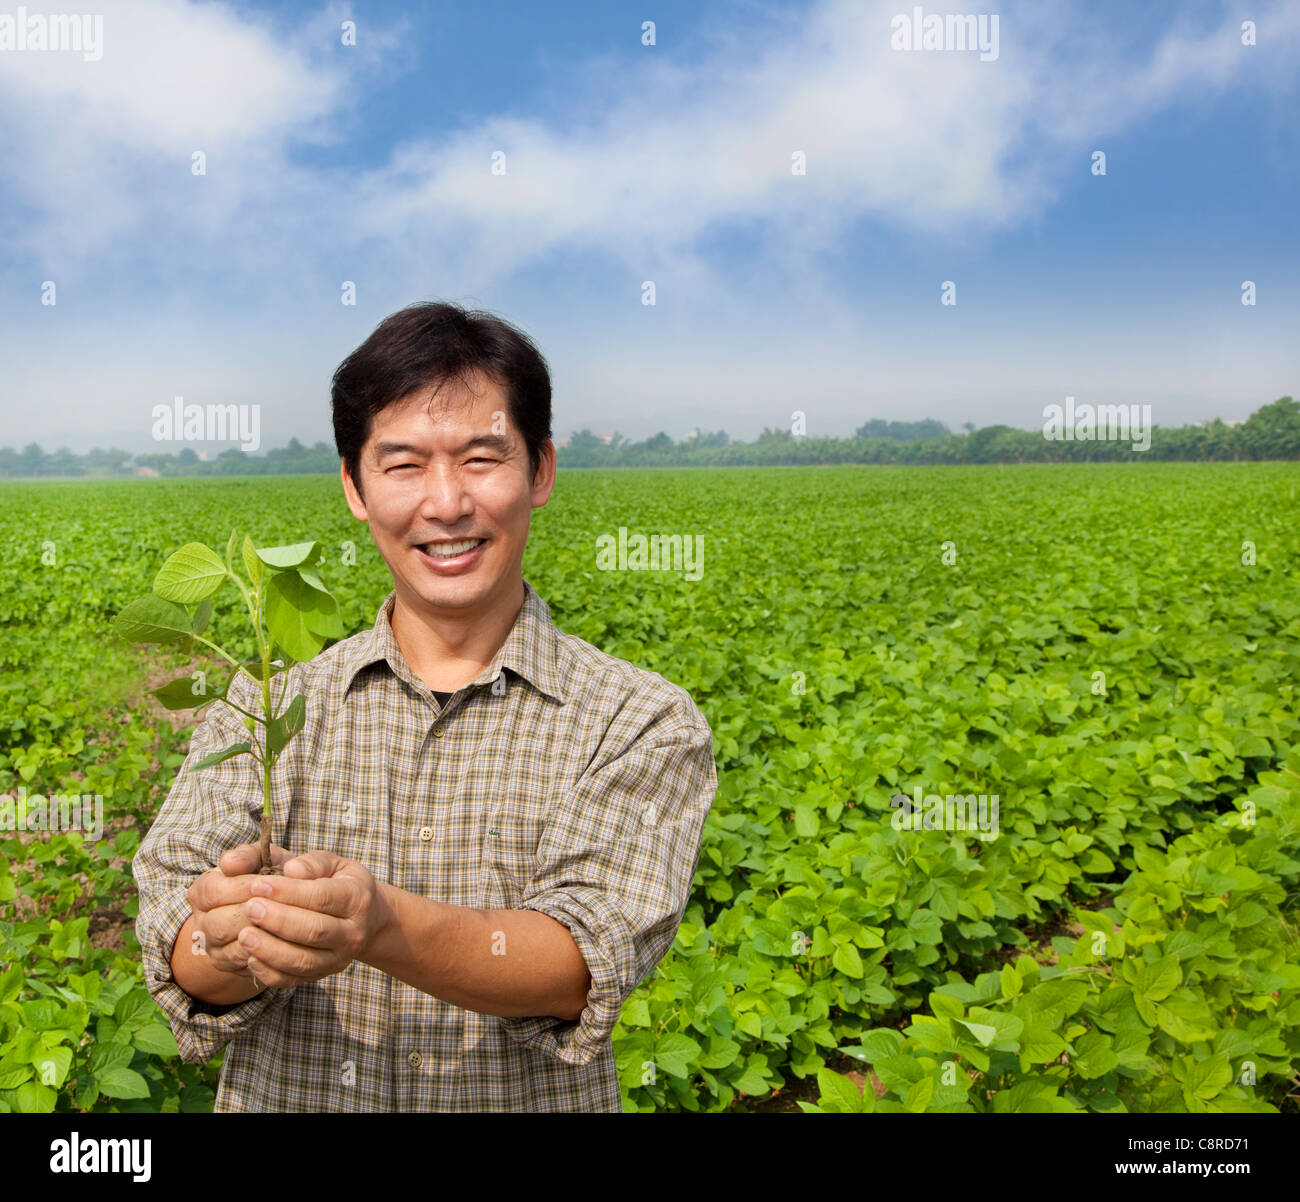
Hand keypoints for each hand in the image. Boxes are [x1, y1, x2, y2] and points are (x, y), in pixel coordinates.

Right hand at [185, 842, 293, 982]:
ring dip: (265, 937)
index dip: (242, 887)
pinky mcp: (235, 969)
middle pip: (221, 925)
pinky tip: (292, 943)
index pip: (213, 892)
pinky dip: (272, 956)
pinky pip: (251, 969)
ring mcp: (217, 950)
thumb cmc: (271, 874)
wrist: (281, 905)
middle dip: (255, 914)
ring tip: (292, 923)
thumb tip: (229, 862)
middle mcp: (203, 924)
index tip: (269, 882)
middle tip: (283, 906)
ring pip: (236, 950)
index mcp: (203, 892)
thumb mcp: (264, 857)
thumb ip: (249, 854)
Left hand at [236, 850, 388, 989]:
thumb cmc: (338, 883)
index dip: (288, 892)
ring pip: (304, 961)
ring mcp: (339, 958)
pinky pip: (294, 980)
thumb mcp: (332, 863)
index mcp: (357, 898)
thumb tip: (291, 869)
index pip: (321, 897)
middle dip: (278, 921)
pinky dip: (270, 973)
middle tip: (249, 908)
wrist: (365, 918)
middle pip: (314, 931)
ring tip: (243, 936)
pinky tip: (250, 958)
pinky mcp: (322, 975)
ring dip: (270, 950)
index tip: (257, 885)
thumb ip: (311, 862)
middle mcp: (353, 932)